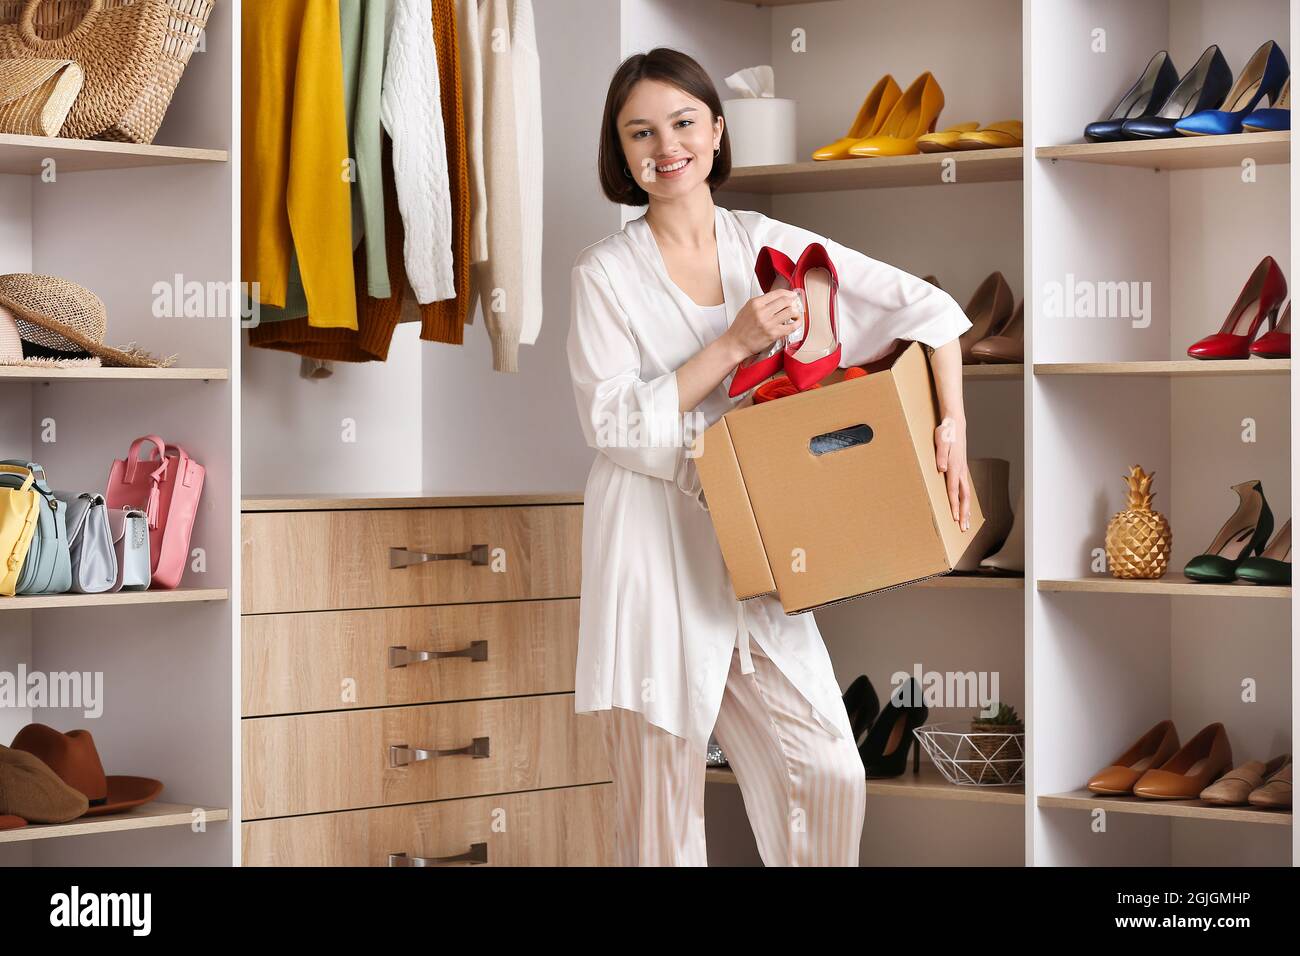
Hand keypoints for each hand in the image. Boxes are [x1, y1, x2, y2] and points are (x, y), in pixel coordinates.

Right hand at [724, 290, 801, 360]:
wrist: (735, 343)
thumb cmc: (740, 328)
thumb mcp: (747, 308)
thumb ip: (761, 303)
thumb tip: (777, 299)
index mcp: (755, 303)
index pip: (777, 293)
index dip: (788, 293)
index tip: (792, 295)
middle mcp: (762, 311)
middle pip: (786, 301)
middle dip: (793, 302)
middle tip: (795, 304)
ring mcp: (768, 323)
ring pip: (790, 312)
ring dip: (796, 312)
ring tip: (795, 314)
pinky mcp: (773, 334)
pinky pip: (791, 327)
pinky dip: (797, 323)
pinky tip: (796, 322)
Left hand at [934, 415, 970, 530]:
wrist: (955, 424)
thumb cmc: (946, 432)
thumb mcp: (940, 441)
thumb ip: (940, 455)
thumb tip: (941, 469)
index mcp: (955, 467)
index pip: (953, 491)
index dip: (954, 506)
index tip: (956, 519)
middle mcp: (961, 471)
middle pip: (964, 497)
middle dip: (964, 513)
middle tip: (964, 528)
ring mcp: (963, 470)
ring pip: (966, 494)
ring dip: (966, 509)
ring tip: (966, 523)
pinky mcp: (961, 469)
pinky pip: (965, 488)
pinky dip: (965, 500)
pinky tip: (965, 506)